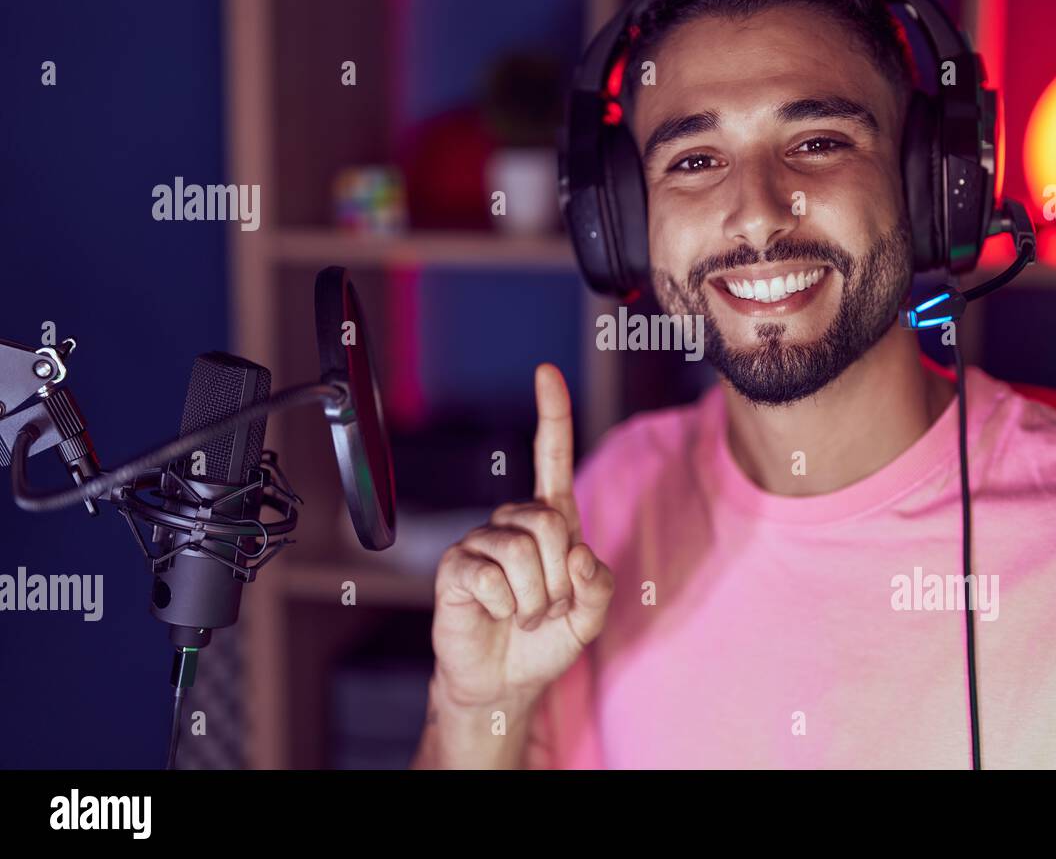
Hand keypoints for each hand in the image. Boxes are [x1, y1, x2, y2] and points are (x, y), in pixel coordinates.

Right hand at [430, 363, 614, 711]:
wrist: (505, 683)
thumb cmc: (545, 639)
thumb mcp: (590, 617)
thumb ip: (600, 585)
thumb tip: (579, 552)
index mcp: (551, 521)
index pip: (552, 457)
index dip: (552, 415)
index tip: (546, 372)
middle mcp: (514, 522)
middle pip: (550, 521)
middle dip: (561, 578)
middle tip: (549, 606)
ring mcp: (481, 541)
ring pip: (522, 552)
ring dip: (535, 598)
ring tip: (523, 614)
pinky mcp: (456, 566)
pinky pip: (491, 575)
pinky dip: (506, 606)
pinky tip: (497, 614)